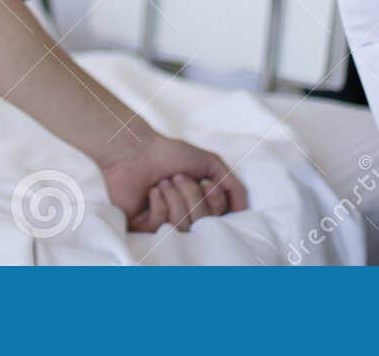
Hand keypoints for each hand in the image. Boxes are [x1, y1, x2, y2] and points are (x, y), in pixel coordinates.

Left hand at [101, 133, 248, 231]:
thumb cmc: (168, 153)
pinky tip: (152, 191)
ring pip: (182, 227)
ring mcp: (162, 225)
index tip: (206, 182)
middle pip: (201, 223)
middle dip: (192, 196)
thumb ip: (231, 185)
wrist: (135, 149)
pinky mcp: (142, 228)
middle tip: (177, 177)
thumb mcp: (210, 163)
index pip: (219, 219)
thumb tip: (242, 210)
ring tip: (163, 182)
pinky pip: (160, 226)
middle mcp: (182, 217)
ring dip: (175, 198)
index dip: (215, 201)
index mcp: (198, 205)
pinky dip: (159, 203)